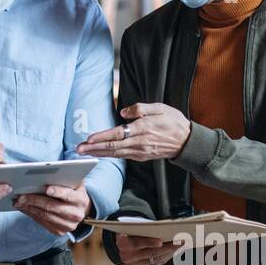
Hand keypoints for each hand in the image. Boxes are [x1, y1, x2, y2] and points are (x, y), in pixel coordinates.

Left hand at [16, 183, 91, 234]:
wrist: (79, 209)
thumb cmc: (72, 191)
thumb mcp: (73, 183)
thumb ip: (65, 178)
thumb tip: (46, 173)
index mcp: (81, 200)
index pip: (69, 195)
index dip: (58, 191)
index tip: (46, 188)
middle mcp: (76, 214)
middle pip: (52, 207)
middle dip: (35, 200)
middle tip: (21, 195)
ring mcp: (68, 225)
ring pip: (45, 215)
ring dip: (29, 208)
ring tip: (18, 201)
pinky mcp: (60, 231)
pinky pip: (42, 222)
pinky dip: (31, 214)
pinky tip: (23, 207)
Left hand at [76, 103, 190, 162]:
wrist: (187, 142)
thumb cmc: (173, 122)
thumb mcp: (160, 108)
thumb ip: (140, 108)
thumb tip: (124, 112)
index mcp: (143, 128)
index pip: (117, 134)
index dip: (102, 137)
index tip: (88, 139)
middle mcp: (140, 142)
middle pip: (112, 147)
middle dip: (94, 148)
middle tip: (78, 149)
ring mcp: (141, 151)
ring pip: (115, 153)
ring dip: (98, 153)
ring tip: (84, 152)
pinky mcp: (142, 156)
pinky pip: (122, 156)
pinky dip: (109, 155)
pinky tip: (100, 153)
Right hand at [116, 234, 184, 264]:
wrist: (122, 244)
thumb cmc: (130, 231)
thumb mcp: (132, 227)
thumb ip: (142, 228)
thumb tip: (163, 228)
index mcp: (122, 243)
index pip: (137, 243)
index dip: (149, 242)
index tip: (160, 241)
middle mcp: (126, 256)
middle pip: (150, 253)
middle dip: (167, 248)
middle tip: (180, 242)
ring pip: (155, 260)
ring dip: (169, 253)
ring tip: (180, 246)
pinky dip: (165, 258)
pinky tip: (173, 252)